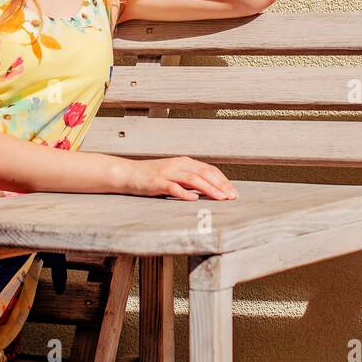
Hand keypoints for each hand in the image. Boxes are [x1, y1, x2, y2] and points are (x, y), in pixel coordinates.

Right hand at [122, 156, 237, 200]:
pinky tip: (194, 199)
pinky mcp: (157, 182)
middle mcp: (178, 165)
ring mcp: (168, 172)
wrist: (128, 173)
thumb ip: (190, 180)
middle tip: (232, 196)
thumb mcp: (174, 175)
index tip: (233, 191)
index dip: (223, 180)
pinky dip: (185, 193)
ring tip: (220, 198)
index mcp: (185, 162)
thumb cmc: (152, 177)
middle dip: (220, 185)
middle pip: (204, 173)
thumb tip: (209, 190)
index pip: (209, 169)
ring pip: (193, 179)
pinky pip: (173, 187)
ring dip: (209, 189)